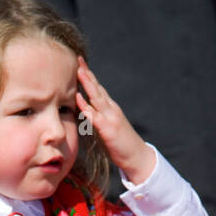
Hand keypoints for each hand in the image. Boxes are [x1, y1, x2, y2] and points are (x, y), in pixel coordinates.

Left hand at [76, 56, 155, 183]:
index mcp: (111, 108)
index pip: (98, 89)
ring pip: (97, 97)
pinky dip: (86, 106)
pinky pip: (95, 116)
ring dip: (88, 84)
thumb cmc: (121, 144)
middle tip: (78, 59)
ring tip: (79, 71)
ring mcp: (111, 118)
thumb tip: (86, 112)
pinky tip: (79, 99)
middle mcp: (111, 109)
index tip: (80, 64)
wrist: (137, 156)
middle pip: (98, 88)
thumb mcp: (108, 127)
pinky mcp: (108, 129)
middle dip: (88, 74)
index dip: (90, 76)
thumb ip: (98, 118)